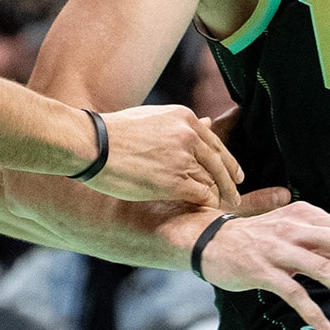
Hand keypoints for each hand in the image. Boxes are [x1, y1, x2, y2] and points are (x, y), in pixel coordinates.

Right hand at [90, 105, 242, 207]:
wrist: (93, 145)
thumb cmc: (112, 132)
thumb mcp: (151, 118)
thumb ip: (180, 124)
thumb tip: (208, 120)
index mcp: (185, 118)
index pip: (215, 143)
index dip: (227, 162)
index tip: (234, 175)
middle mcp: (190, 136)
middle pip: (220, 163)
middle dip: (230, 182)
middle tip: (236, 196)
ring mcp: (184, 159)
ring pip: (213, 181)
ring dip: (219, 196)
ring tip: (224, 209)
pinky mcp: (176, 182)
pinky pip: (203, 195)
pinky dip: (208, 204)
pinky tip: (208, 212)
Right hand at [196, 201, 329, 329]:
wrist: (208, 241)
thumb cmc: (254, 238)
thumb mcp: (290, 235)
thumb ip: (323, 250)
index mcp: (302, 215)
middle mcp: (292, 228)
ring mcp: (277, 249)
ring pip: (320, 267)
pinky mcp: (262, 270)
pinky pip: (293, 292)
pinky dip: (311, 310)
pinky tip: (325, 325)